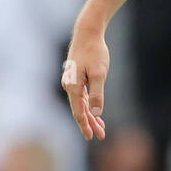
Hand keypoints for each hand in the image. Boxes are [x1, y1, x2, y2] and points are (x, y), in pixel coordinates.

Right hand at [62, 25, 108, 139]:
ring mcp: (72, 81)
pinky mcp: (76, 78)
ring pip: (80, 104)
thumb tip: (95, 113)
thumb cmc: (95, 52)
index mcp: (73, 86)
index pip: (79, 111)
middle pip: (79, 110)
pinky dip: (89, 105)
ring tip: (100, 127)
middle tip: (100, 135)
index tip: (92, 137)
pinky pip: (82, 96)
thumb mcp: (99, 74)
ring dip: (90, 116)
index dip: (86, 125)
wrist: (88, 33)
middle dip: (90, 123)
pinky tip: (95, 112)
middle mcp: (69, 85)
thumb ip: (97, 94)